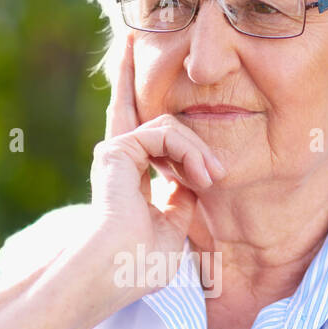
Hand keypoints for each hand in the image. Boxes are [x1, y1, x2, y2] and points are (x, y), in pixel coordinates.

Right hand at [88, 33, 226, 291]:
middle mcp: (118, 161)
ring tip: (213, 177)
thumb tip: (196, 178)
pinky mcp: (116, 151)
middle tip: (199, 141)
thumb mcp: (174, 225)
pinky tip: (200, 175)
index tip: (135, 58)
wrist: (120, 270)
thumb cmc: (142, 263)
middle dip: (146, 88)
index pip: (141, 133)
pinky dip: (188, 152)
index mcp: (128, 179)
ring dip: (197, 150)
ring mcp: (115, 154)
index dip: (140, 102)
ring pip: (167, 126)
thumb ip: (182, 197)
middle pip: (132, 105)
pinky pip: (163, 133)